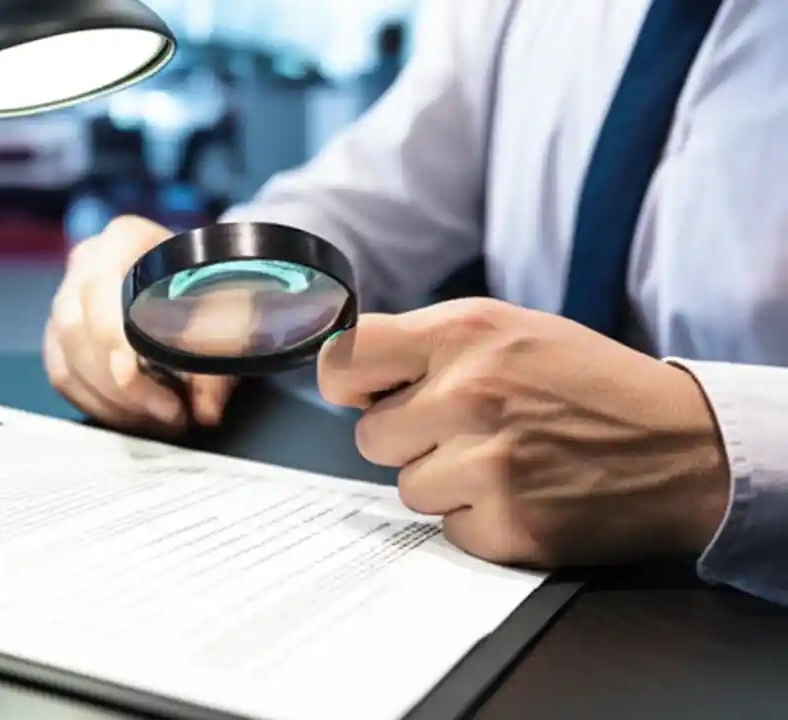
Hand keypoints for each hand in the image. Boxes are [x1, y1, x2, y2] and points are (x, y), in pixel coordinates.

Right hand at [45, 216, 237, 436]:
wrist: (205, 279)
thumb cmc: (215, 280)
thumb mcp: (235, 302)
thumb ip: (225, 348)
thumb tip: (207, 406)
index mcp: (124, 239)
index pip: (99, 286)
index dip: (110, 335)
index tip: (131, 375)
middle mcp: (87, 265)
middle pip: (76, 328)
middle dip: (121, 384)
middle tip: (168, 412)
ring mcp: (68, 301)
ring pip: (67, 361)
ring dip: (113, 402)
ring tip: (160, 419)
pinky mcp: (62, 338)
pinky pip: (64, 379)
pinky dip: (99, 406)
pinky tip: (135, 416)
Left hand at [317, 298, 729, 566]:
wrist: (688, 445)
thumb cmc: (589, 385)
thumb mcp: (511, 332)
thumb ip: (431, 348)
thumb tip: (349, 378)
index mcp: (465, 333)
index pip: (344, 361)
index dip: (348, 385)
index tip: (366, 395)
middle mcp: (469, 393)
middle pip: (370, 438)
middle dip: (410, 441)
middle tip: (469, 432)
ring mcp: (487, 462)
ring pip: (406, 487)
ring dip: (445, 484)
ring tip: (507, 461)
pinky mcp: (507, 523)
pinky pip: (448, 530)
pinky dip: (479, 522)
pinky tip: (526, 495)